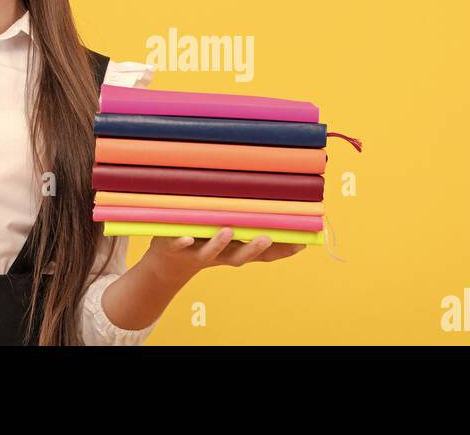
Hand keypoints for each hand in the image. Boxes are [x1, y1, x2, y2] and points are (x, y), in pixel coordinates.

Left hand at [142, 227, 306, 284]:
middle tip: (268, 238)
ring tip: (228, 231)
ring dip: (219, 243)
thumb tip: (280, 205)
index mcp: (235, 251)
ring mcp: (196, 252)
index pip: (262, 255)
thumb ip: (250, 222)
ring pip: (210, 252)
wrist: (168, 264)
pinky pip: (177, 245)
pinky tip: (185, 237)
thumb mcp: (229, 235)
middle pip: (239, 257)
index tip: (301, 244)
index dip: (281, 251)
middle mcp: (219, 255)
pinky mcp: (173, 246)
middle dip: (254, 249)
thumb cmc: (205, 242)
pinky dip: (181, 242)